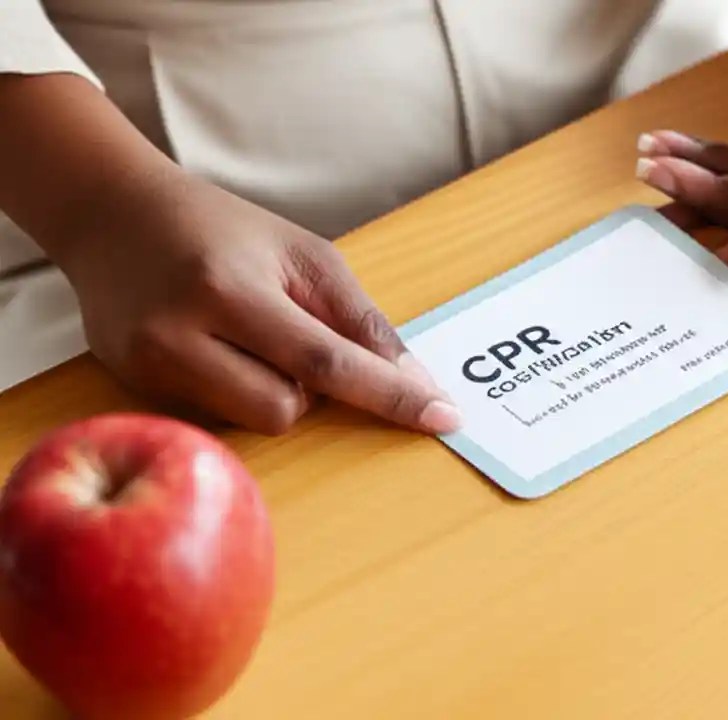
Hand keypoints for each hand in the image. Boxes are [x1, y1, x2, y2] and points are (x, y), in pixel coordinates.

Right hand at [55, 172, 460, 434]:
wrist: (113, 214)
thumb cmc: (222, 229)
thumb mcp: (304, 255)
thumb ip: (359, 320)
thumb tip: (415, 381)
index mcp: (230, 289)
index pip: (328, 362)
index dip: (391, 395)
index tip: (444, 418)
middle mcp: (180, 334)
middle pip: (287, 409)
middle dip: (312, 387)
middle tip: (293, 334)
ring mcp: (149, 366)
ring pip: (255, 421)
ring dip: (277, 389)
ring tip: (251, 338)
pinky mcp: (133, 387)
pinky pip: (220, 418)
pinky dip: (240, 390)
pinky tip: (217, 347)